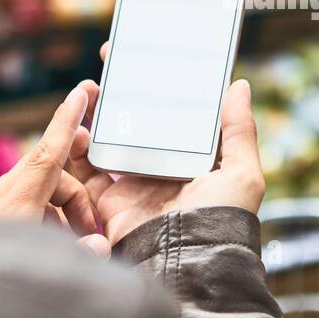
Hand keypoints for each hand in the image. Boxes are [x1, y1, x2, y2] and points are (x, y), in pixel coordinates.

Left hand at [0, 83, 110, 258]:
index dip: (68, 120)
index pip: (50, 150)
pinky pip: (32, 210)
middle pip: (59, 179)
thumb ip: (76, 255)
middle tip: (92, 237)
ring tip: (70, 253)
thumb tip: (99, 246)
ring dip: (65, 220)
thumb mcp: (37, 267)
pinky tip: (49, 253)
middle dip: (81, 204)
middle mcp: (8, 193)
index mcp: (18, 197)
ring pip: (46, 197)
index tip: (81, 91)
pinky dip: (47, 226)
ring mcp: (0, 205)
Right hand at [67, 44, 265, 246]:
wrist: (187, 263)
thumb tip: (239, 85)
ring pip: (108, 138)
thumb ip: (239, 130)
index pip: (175, 114)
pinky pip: (86, 169)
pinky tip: (76, 122)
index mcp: (193, 160)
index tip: (148, 54)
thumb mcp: (242, 173)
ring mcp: (133, 183)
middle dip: (123, 89)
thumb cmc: (222, 220)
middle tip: (111, 57)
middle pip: (137, 121)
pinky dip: (77, 147)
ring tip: (91, 84)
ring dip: (96, 110)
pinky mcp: (108, 201)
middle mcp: (162, 168)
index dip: (162, 85)